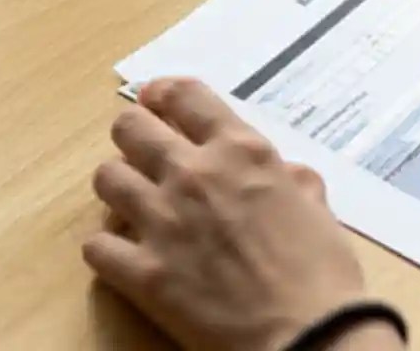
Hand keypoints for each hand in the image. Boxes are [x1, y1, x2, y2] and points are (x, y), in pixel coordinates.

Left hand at [83, 78, 399, 350]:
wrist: (310, 336)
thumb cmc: (323, 274)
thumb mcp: (317, 207)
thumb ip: (290, 179)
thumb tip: (283, 174)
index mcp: (241, 151)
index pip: (184, 95)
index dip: (165, 93)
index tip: (159, 101)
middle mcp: (194, 174)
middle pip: (130, 127)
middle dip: (135, 135)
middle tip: (145, 153)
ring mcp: (162, 222)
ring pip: (106, 178)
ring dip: (120, 187)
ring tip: (135, 204)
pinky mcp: (142, 273)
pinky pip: (96, 246)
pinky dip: (108, 249)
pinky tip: (127, 255)